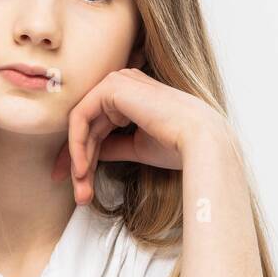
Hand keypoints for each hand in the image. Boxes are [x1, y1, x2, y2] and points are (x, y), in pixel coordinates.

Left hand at [50, 67, 235, 203]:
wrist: (199, 140)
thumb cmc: (178, 145)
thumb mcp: (137, 147)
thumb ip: (113, 146)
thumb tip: (91, 156)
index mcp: (132, 93)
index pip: (99, 126)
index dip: (85, 156)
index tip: (79, 184)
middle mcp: (123, 82)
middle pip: (88, 127)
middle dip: (80, 163)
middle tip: (79, 194)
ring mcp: (117, 81)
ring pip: (81, 125)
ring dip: (78, 160)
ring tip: (82, 189)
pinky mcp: (111, 87)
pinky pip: (80, 118)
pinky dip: (77, 145)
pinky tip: (82, 169)